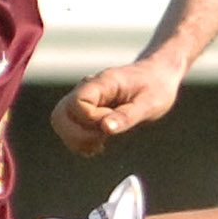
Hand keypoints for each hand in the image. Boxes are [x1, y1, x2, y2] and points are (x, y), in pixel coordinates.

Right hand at [52, 61, 180, 156]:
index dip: (91, 120)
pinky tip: (99, 142)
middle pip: (60, 115)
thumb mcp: (150, 104)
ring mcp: (83, 98)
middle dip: (78, 135)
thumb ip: (128, 116)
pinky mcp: (84, 108)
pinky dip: (79, 140)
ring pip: (60, 122)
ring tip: (101, 142)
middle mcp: (87, 89)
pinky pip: (69, 126)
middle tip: (102, 139)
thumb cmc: (156, 87)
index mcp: (102, 83)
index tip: (111, 122)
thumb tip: (106, 128)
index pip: (78, 104)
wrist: (157, 75)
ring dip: (77, 139)